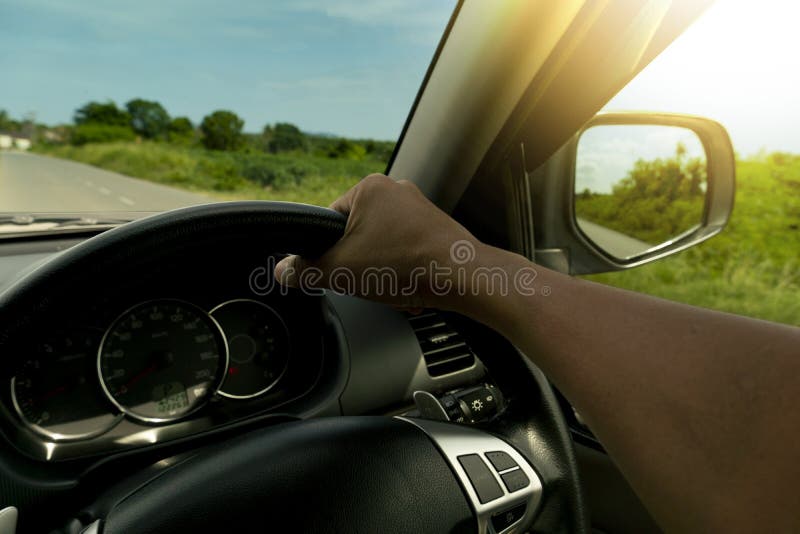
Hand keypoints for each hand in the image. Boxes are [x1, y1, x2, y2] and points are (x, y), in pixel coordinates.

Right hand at [273, 174, 486, 310]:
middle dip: (361, 265)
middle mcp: (395, 191)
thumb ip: (305, 270)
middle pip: (357, 236)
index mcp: (368, 188)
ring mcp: (419, 209)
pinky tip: (410, 288)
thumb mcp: (341, 271)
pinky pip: (406, 254)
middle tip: (370, 278)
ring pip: (383, 249)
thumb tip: (283, 271)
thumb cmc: (406, 264)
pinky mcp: (436, 229)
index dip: (329, 250)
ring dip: (384, 273)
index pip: (328, 220)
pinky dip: (404, 274)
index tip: (339, 268)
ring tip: (395, 284)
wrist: (462, 278)